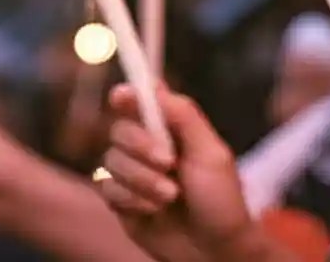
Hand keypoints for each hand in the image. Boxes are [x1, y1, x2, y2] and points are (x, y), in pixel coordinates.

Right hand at [98, 84, 289, 261]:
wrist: (215, 249)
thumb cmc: (221, 200)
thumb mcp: (211, 152)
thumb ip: (183, 116)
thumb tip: (154, 84)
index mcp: (171, 130)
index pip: (139, 102)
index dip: (127, 95)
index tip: (122, 96)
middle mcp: (147, 148)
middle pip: (120, 129)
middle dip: (141, 145)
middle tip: (169, 162)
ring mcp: (132, 175)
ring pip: (112, 160)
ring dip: (143, 179)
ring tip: (171, 196)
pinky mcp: (121, 202)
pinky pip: (108, 189)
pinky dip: (132, 199)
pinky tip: (154, 210)